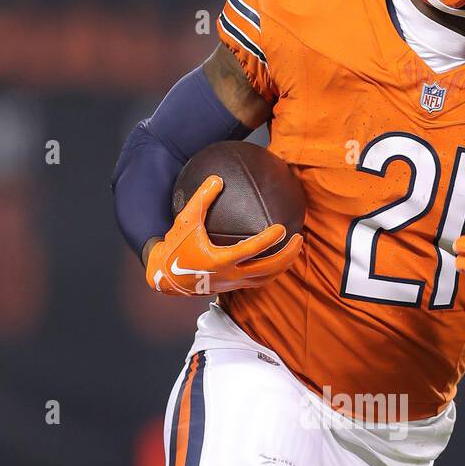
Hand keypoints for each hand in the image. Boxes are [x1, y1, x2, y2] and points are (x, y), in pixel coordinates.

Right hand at [145, 175, 302, 295]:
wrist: (165, 276)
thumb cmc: (175, 246)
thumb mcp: (185, 220)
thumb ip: (202, 198)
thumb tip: (217, 178)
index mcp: (220, 261)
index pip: (251, 251)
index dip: (268, 240)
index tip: (281, 228)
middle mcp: (230, 276)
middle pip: (268, 270)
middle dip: (287, 256)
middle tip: (299, 238)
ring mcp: (233, 284)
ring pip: (266, 279)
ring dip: (283, 265)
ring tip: (295, 249)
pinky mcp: (232, 287)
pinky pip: (258, 281)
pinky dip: (271, 271)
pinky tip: (279, 259)